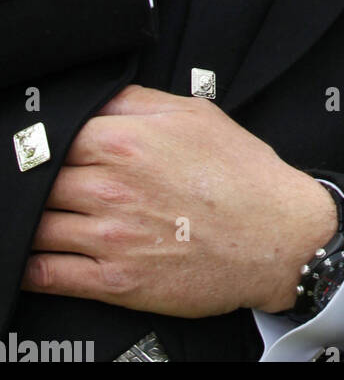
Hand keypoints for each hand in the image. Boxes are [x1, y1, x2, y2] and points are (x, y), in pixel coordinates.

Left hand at [22, 86, 337, 317]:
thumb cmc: (243, 175)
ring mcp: (110, 238)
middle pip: (39, 182)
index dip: (48, 143)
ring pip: (37, 227)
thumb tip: (98, 98)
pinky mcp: (115, 281)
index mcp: (126, 143)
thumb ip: (137, 102)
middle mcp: (111, 189)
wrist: (278, 236)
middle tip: (47, 184)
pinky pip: (49, 275)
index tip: (48, 150)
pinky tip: (34, 255)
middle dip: (39, 182)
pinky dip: (30, 266)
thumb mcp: (195, 115)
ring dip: (32, 221)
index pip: (54, 137)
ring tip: (41, 216)